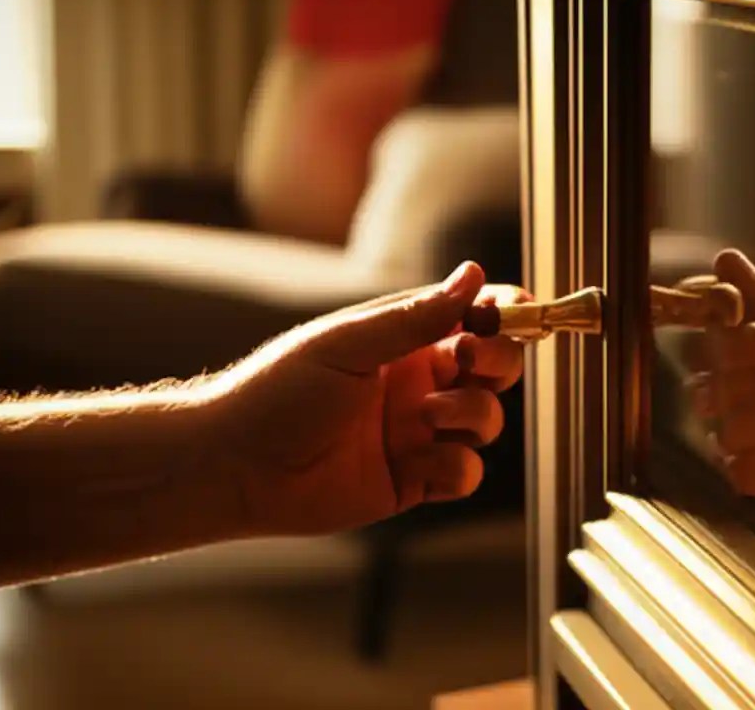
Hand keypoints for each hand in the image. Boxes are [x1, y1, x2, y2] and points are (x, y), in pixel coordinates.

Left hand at [209, 262, 527, 534]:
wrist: (234, 465)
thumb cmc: (279, 391)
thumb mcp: (351, 343)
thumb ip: (418, 315)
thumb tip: (473, 274)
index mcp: (404, 339)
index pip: (474, 316)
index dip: (505, 313)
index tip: (519, 312)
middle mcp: (418, 382)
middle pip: (495, 367)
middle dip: (497, 362)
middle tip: (467, 361)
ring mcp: (418, 431)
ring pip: (487, 419)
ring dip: (471, 413)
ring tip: (426, 415)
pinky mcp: (413, 479)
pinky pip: (465, 472)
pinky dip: (458, 466)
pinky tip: (422, 462)